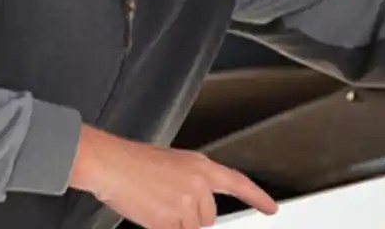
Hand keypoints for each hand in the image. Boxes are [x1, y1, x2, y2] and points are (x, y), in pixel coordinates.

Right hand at [70, 125, 277, 227]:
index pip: (238, 183)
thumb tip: (201, 202)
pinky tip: (151, 212)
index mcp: (202, 166)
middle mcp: (199, 185)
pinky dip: (163, 228)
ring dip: (175, 223)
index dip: (258, 197)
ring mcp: (185, 204)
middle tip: (168, 201)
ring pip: (190, 228)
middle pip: (208, 218)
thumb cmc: (137, 163)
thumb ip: (195, 182)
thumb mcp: (176, 164)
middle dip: (191, 216)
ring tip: (156, 202)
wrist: (113, 165)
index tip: (271, 208)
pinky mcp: (170, 221)